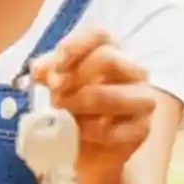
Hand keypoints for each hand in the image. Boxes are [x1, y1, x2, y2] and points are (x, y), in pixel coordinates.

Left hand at [29, 28, 157, 178]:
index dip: (75, 45)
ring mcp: (143, 99)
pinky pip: (116, 128)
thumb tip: (39, 70)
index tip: (55, 64)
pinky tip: (81, 133)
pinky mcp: (143, 128)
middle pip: (108, 58)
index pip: (100, 34)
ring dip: (80, 103)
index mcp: (112, 51)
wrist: (86, 150)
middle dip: (75, 77)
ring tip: (63, 111)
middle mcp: (133, 70)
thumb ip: (48, 71)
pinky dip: (92, 132)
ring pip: (112, 94)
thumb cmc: (73, 107)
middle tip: (55, 93)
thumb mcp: (56, 84)